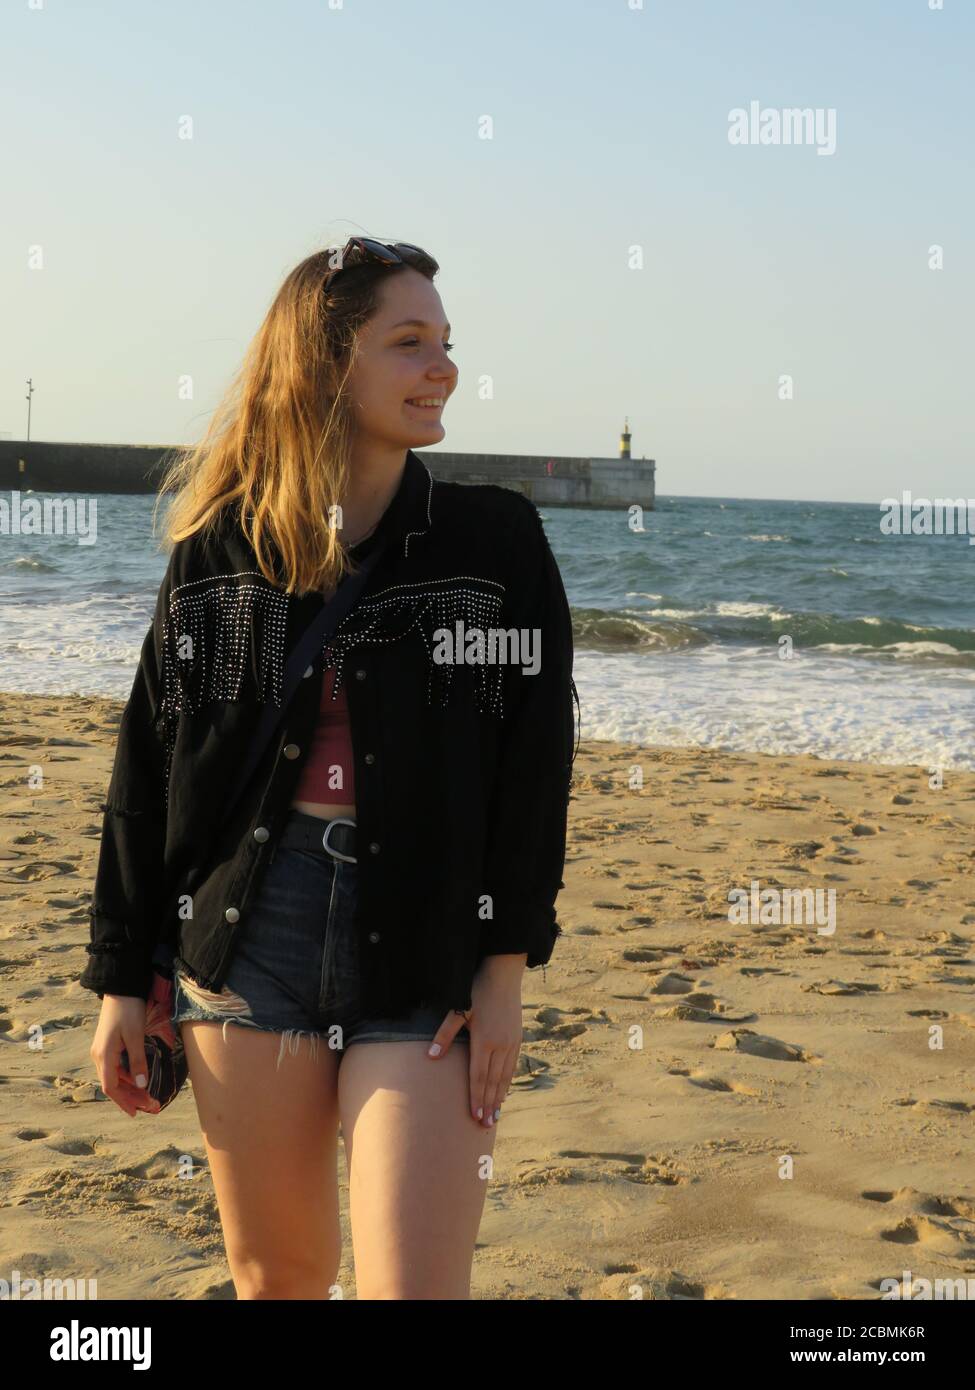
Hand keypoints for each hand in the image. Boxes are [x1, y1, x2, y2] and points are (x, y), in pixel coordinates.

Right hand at [90, 995, 160, 1116]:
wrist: (121, 987)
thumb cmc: (129, 1010)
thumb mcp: (135, 1036)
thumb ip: (138, 1061)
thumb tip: (142, 1085)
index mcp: (104, 1055)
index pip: (111, 1087)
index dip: (124, 1101)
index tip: (137, 1112)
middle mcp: (99, 1055)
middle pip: (112, 1084)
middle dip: (130, 1097)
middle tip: (149, 1106)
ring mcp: (102, 1050)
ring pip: (114, 1076)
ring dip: (129, 1088)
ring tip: (145, 1097)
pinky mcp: (108, 1044)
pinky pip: (116, 1067)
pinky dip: (127, 1076)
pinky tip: (138, 1080)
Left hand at [427, 954, 525, 1127]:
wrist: (504, 974)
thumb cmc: (477, 990)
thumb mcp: (458, 1010)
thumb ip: (445, 1034)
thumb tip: (431, 1057)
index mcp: (484, 1040)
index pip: (479, 1077)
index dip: (477, 1099)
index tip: (475, 1118)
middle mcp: (501, 1045)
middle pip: (493, 1082)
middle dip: (489, 1105)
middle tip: (486, 1127)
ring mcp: (511, 1042)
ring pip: (505, 1076)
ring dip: (499, 1098)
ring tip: (496, 1116)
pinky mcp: (517, 1038)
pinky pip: (512, 1066)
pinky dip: (507, 1082)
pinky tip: (504, 1092)